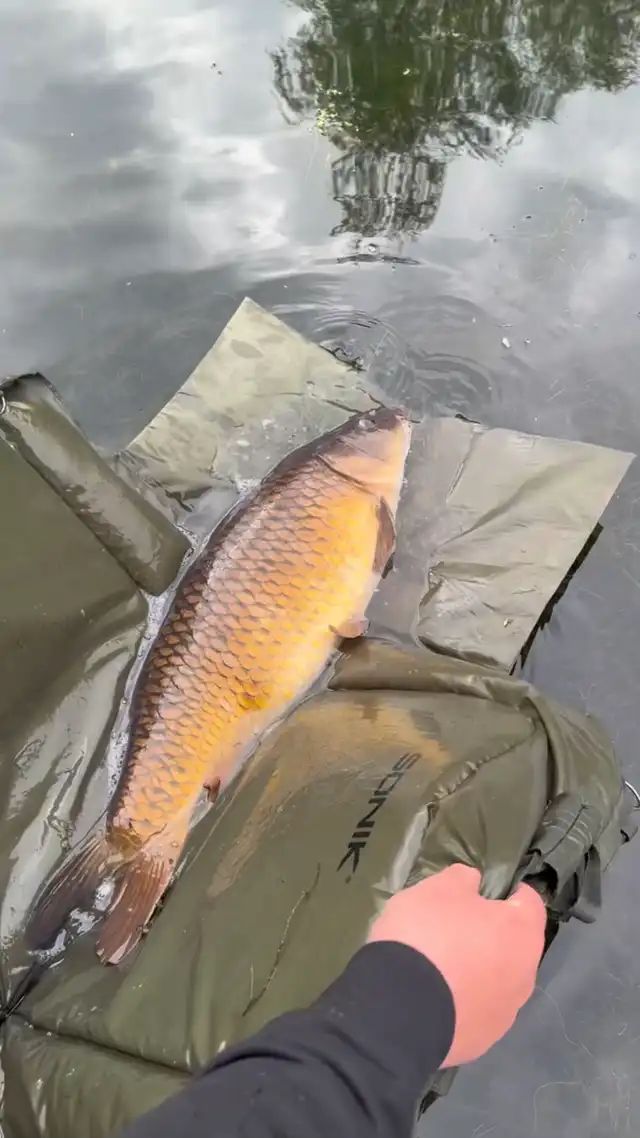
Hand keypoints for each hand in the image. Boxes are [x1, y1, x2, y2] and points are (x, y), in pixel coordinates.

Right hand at [367, 863, 545, 1067]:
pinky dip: (461, 1000)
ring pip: (497, 981)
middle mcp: (524, 976)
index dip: (510, 890)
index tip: (487, 888)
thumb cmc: (427, 936)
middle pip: (514, 945)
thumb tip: (473, 884)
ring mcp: (505, 1014)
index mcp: (521, 933)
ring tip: (440, 965)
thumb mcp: (438, 888)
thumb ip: (462, 879)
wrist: (399, 1009)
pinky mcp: (481, 1041)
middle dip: (491, 934)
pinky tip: (433, 995)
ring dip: (478, 970)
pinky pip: (475, 1011)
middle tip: (455, 926)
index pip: (530, 902)